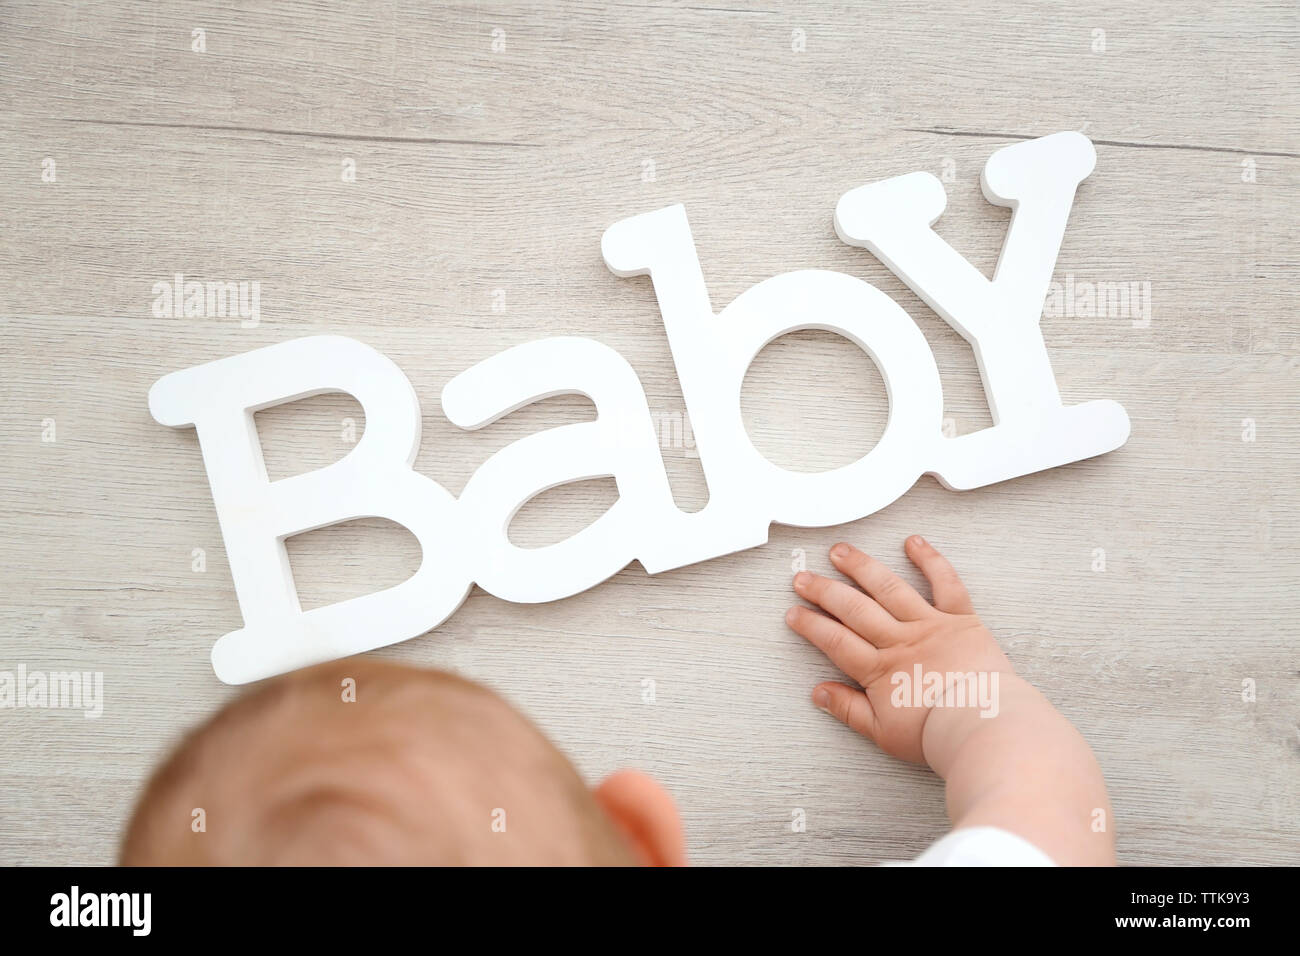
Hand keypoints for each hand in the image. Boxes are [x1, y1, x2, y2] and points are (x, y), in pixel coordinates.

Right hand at [786, 536, 1014, 764]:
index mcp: (879, 669)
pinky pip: (944, 582)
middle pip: (854, 609)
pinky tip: (912, 542)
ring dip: (861, 567)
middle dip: (824, 591)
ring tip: (840, 552)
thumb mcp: (882, 732)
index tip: (794, 613)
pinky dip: (929, 560)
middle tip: (803, 579)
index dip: (811, 624)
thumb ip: (848, 709)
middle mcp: (899, 641)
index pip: (835, 640)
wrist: (983, 725)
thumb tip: (819, 694)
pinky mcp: (959, 618)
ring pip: (888, 588)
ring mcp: (929, 625)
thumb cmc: (937, 734)